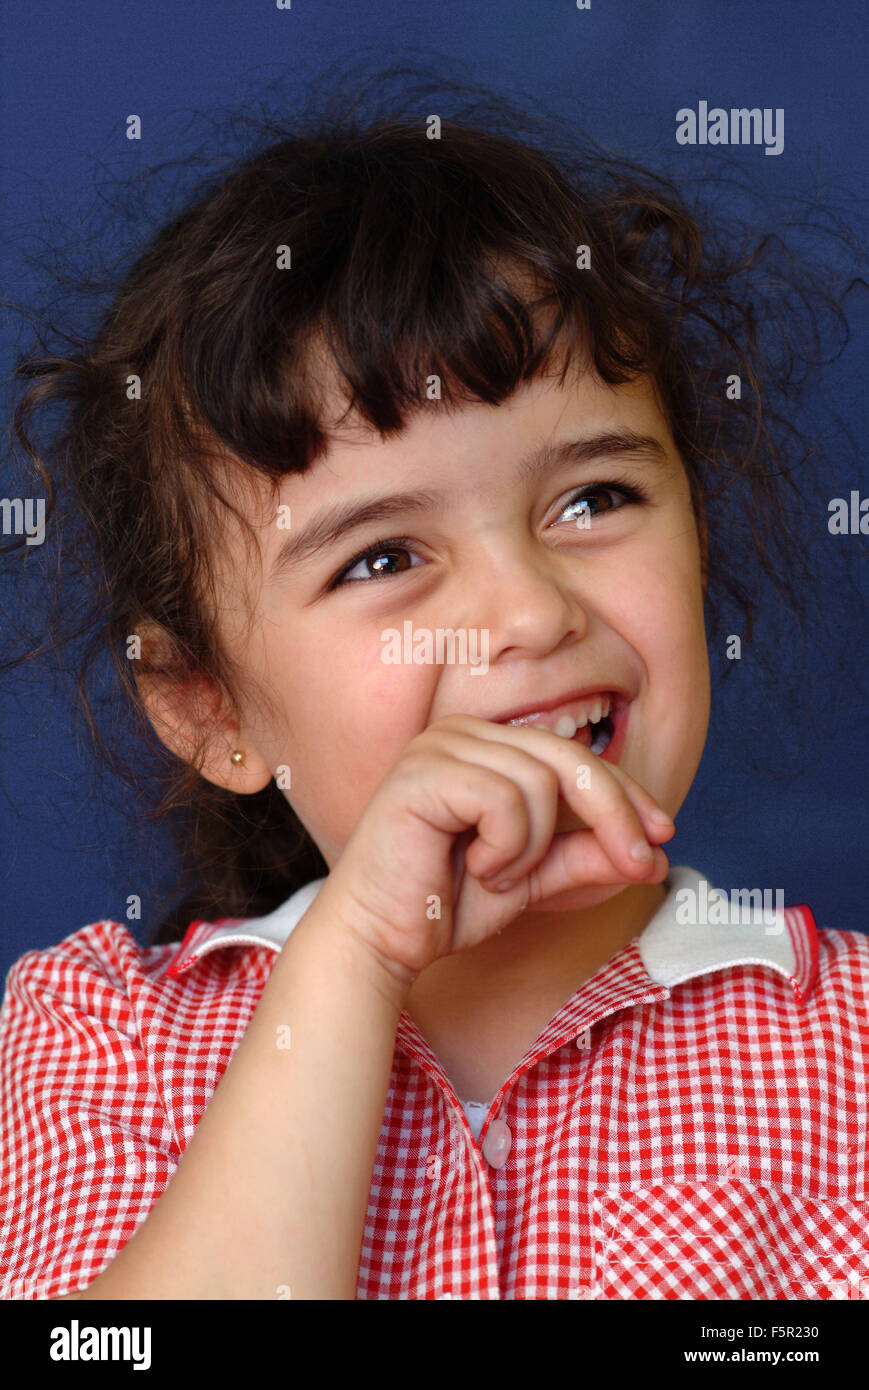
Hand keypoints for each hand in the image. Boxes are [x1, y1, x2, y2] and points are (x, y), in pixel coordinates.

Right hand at [309, 713, 672, 990]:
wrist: (381, 940)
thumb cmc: (446, 905)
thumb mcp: (534, 878)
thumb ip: (584, 856)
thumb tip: (656, 854)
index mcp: (487, 746)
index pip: (574, 755)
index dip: (626, 794)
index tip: (664, 836)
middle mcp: (462, 733)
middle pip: (568, 757)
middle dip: (615, 815)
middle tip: (640, 866)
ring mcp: (439, 746)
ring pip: (540, 782)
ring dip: (533, 846)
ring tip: (496, 874)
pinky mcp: (421, 773)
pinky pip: (504, 799)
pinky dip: (505, 846)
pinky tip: (475, 866)